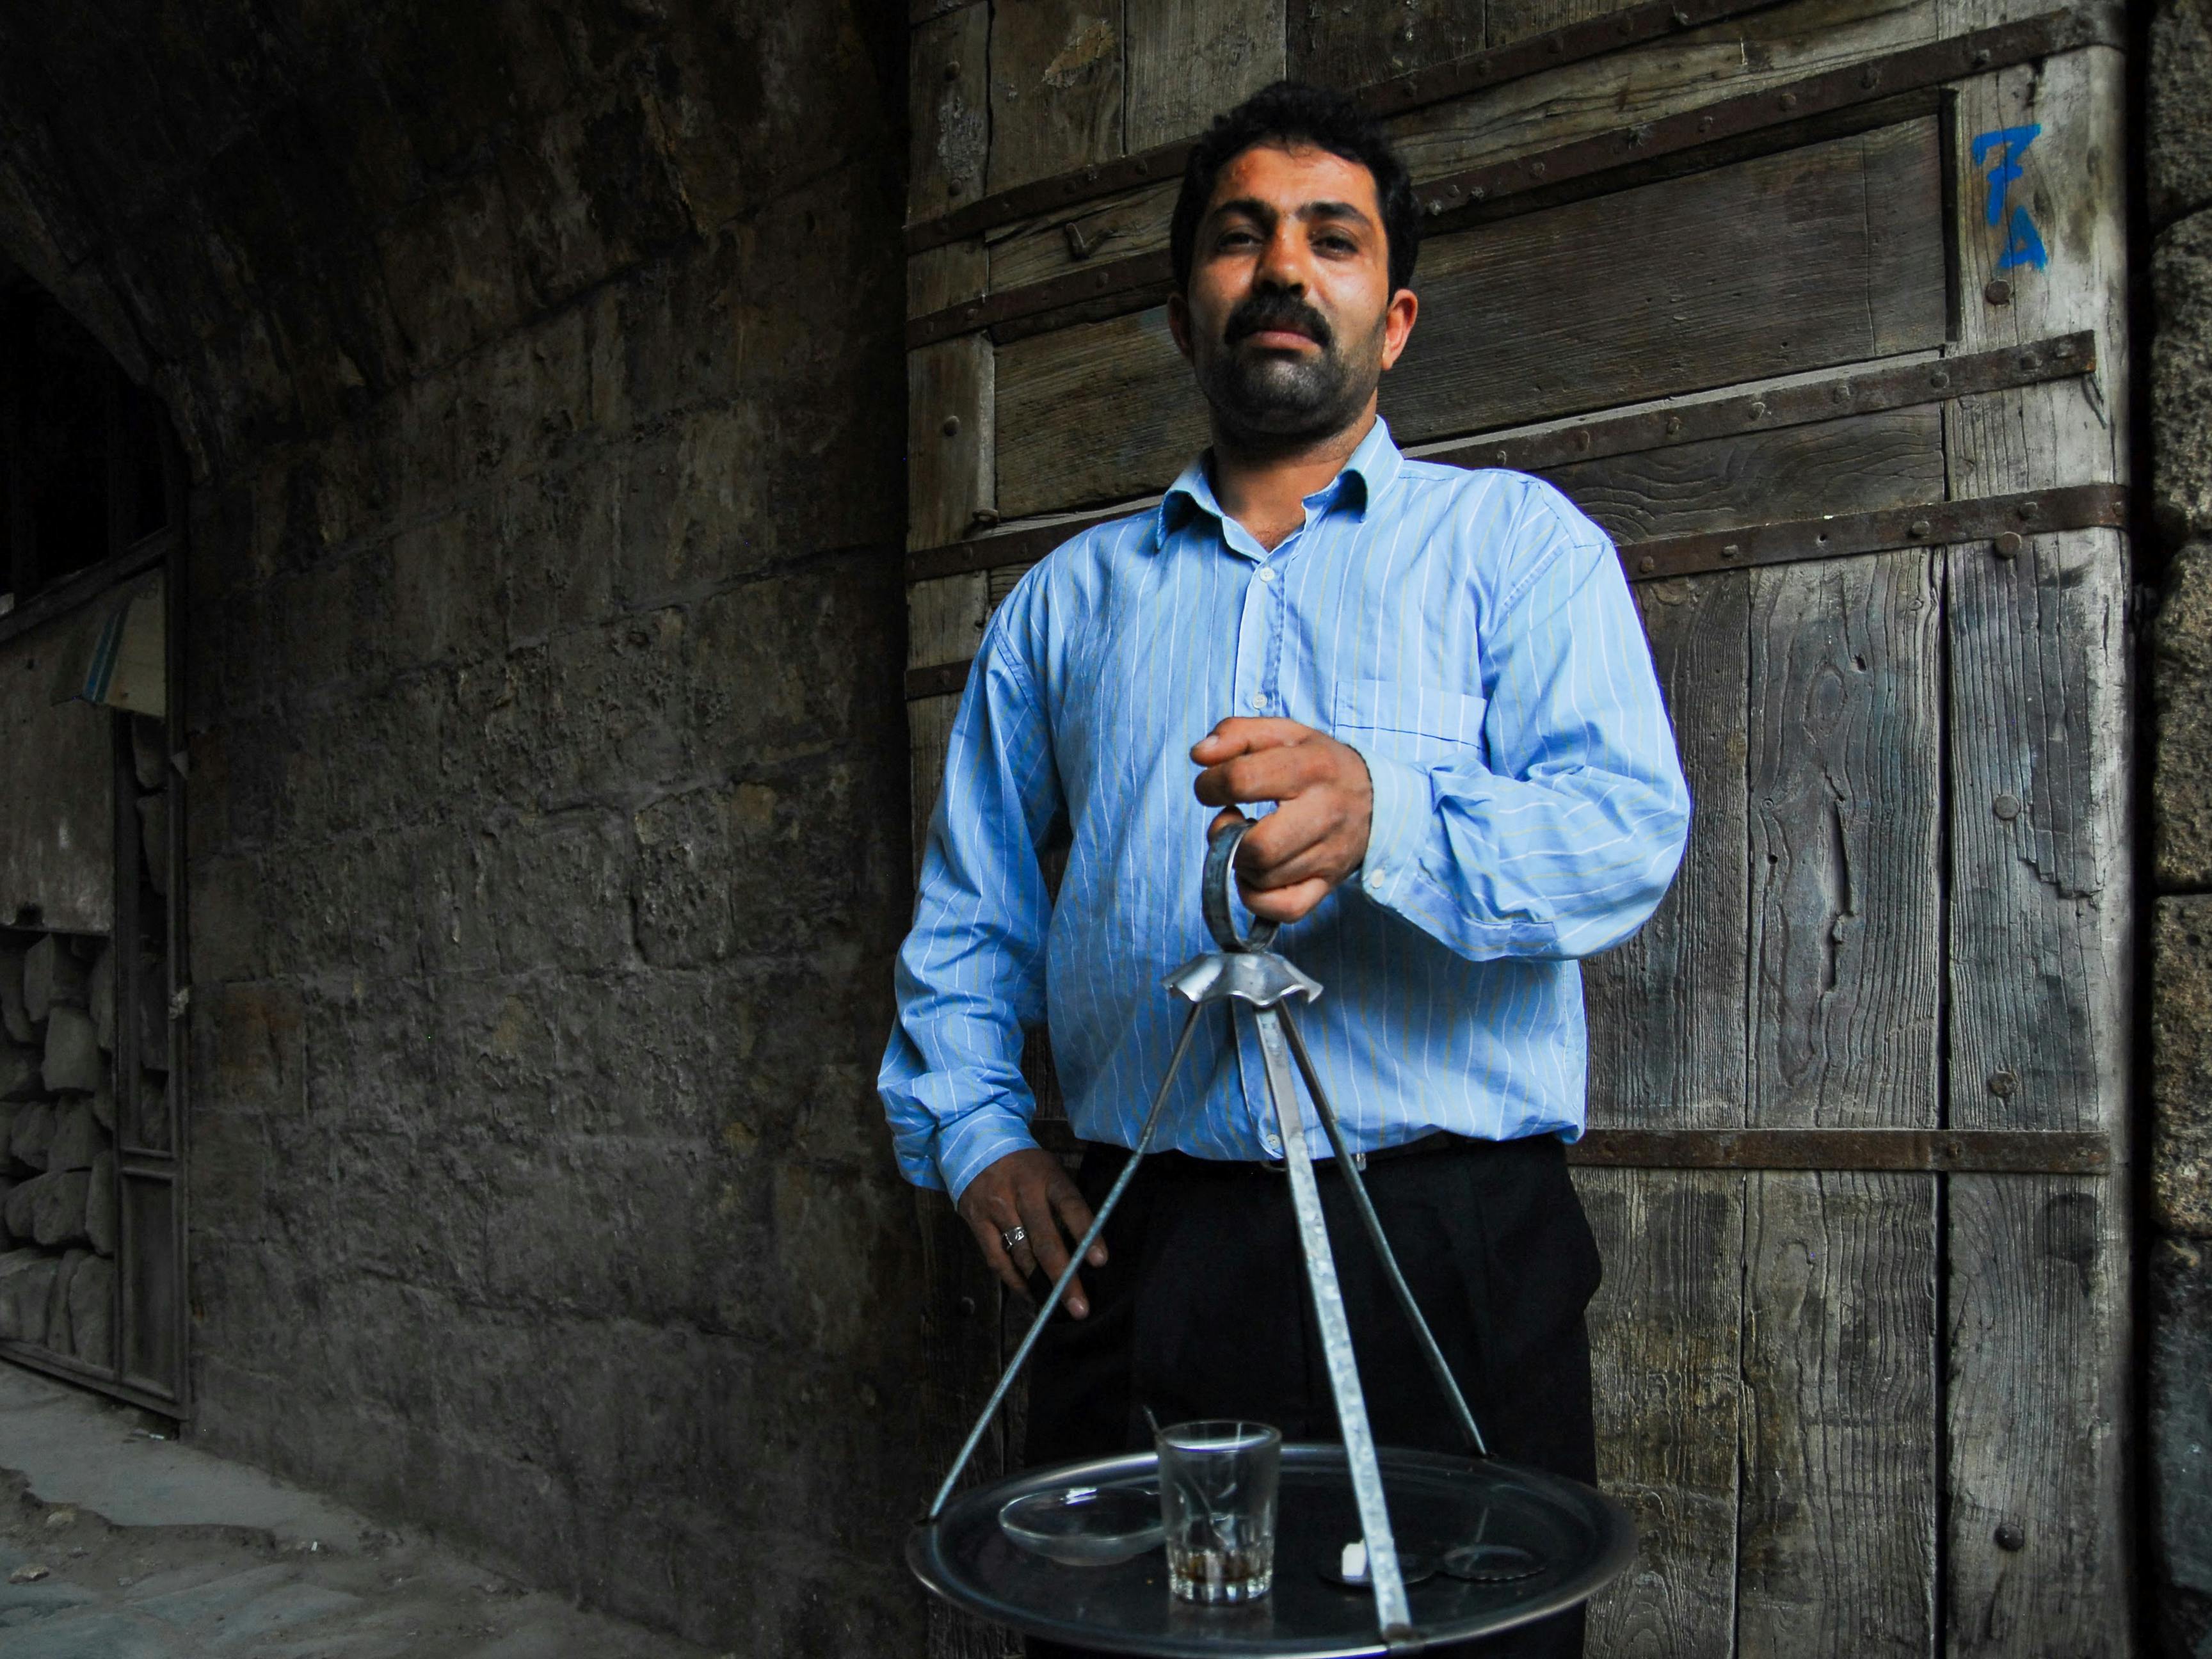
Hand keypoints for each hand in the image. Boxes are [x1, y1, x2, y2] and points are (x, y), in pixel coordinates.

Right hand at [956, 1147, 1107, 1317]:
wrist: (976, 1144)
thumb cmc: (1027, 1167)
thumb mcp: (1050, 1172)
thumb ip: (1064, 1204)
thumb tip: (1085, 1249)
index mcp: (1047, 1177)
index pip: (1071, 1206)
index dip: (1086, 1234)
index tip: (1100, 1261)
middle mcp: (1021, 1192)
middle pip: (1045, 1240)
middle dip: (1064, 1277)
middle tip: (1079, 1307)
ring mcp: (996, 1208)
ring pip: (1021, 1255)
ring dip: (1040, 1285)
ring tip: (1056, 1306)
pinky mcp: (977, 1221)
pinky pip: (997, 1259)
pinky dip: (1014, 1281)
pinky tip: (1029, 1294)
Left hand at [1191, 717, 1373, 923]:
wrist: (1377, 797)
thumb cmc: (1318, 764)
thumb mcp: (1283, 733)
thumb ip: (1236, 733)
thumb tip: (1200, 755)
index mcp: (1311, 767)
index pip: (1242, 780)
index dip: (1210, 786)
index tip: (1212, 787)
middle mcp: (1325, 813)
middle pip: (1258, 846)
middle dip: (1227, 837)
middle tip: (1231, 822)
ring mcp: (1329, 855)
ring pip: (1265, 879)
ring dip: (1241, 863)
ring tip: (1249, 841)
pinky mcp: (1328, 884)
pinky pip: (1285, 910)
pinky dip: (1257, 898)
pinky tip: (1254, 875)